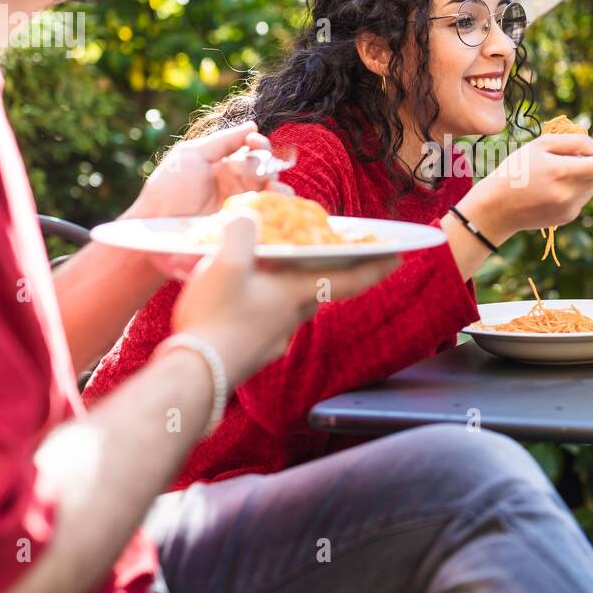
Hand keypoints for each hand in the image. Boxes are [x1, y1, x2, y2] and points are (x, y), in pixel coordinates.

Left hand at [125, 121, 283, 220]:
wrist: (160, 223)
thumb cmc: (170, 187)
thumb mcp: (193, 154)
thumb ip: (223, 141)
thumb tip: (253, 125)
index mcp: (224, 163)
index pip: (253, 149)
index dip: (258, 143)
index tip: (253, 141)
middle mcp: (237, 181)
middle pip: (265, 167)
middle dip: (261, 163)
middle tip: (244, 168)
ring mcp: (242, 202)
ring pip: (273, 187)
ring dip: (275, 182)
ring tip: (268, 186)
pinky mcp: (245, 221)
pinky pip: (270, 210)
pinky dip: (280, 202)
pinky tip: (276, 199)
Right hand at [171, 215, 397, 385]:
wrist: (192, 375)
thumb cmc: (214, 317)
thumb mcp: (226, 263)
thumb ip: (242, 233)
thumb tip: (249, 217)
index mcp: (297, 294)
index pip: (350, 278)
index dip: (376, 266)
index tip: (400, 257)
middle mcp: (294, 317)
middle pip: (320, 290)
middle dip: (325, 271)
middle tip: (324, 254)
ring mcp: (274, 339)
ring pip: (292, 306)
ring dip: (289, 289)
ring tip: (269, 272)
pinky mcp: (254, 353)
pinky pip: (266, 322)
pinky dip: (260, 307)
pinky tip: (238, 302)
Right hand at [459, 133, 592, 243]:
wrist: (496, 208)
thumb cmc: (516, 170)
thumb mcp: (540, 145)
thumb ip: (577, 142)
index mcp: (562, 172)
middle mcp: (570, 194)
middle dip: (592, 163)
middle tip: (567, 159)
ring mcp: (571, 208)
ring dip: (582, 176)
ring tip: (554, 175)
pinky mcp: (568, 217)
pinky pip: (582, 197)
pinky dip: (572, 189)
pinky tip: (550, 189)